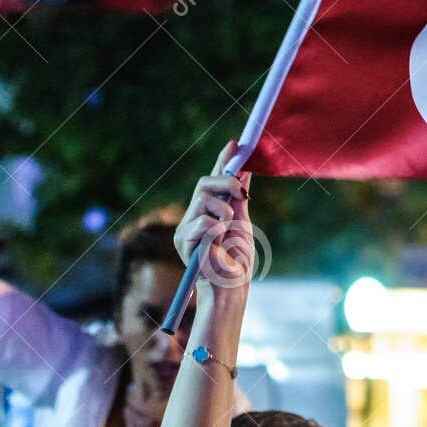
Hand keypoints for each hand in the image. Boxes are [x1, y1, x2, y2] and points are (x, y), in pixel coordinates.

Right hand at [174, 140, 253, 290]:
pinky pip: (203, 221)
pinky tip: (218, 244)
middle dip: (226, 183)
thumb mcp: (242, 219)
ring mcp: (186, 227)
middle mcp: (193, 216)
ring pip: (203, 198)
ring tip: (226, 232)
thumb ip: (238, 195)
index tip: (235, 144)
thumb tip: (243, 169)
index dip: (222, 161)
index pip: (212, 180)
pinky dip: (217, 230)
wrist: (233, 283)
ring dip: (224, 213)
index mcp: (208, 210)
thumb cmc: (238, 257)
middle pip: (204, 183)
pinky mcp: (183, 240)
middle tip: (242, 194)